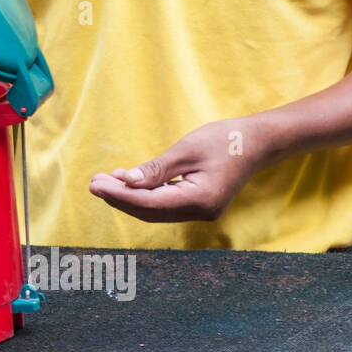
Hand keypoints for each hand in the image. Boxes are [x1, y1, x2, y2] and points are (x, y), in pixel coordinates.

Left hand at [88, 117, 274, 222]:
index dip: (120, 196)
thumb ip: (156, 169)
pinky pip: (164, 204)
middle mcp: (201, 212)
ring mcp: (201, 211)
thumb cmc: (225, 140)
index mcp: (200, 200)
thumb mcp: (186, 150)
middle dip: (119, 198)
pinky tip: (127, 182)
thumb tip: (126, 182)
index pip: (150, 204)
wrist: (257, 142)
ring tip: (104, 182)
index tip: (96, 186)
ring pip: (155, 210)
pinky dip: (144, 195)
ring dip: (129, 198)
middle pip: (150, 211)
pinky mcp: (199, 205)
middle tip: (93, 183)